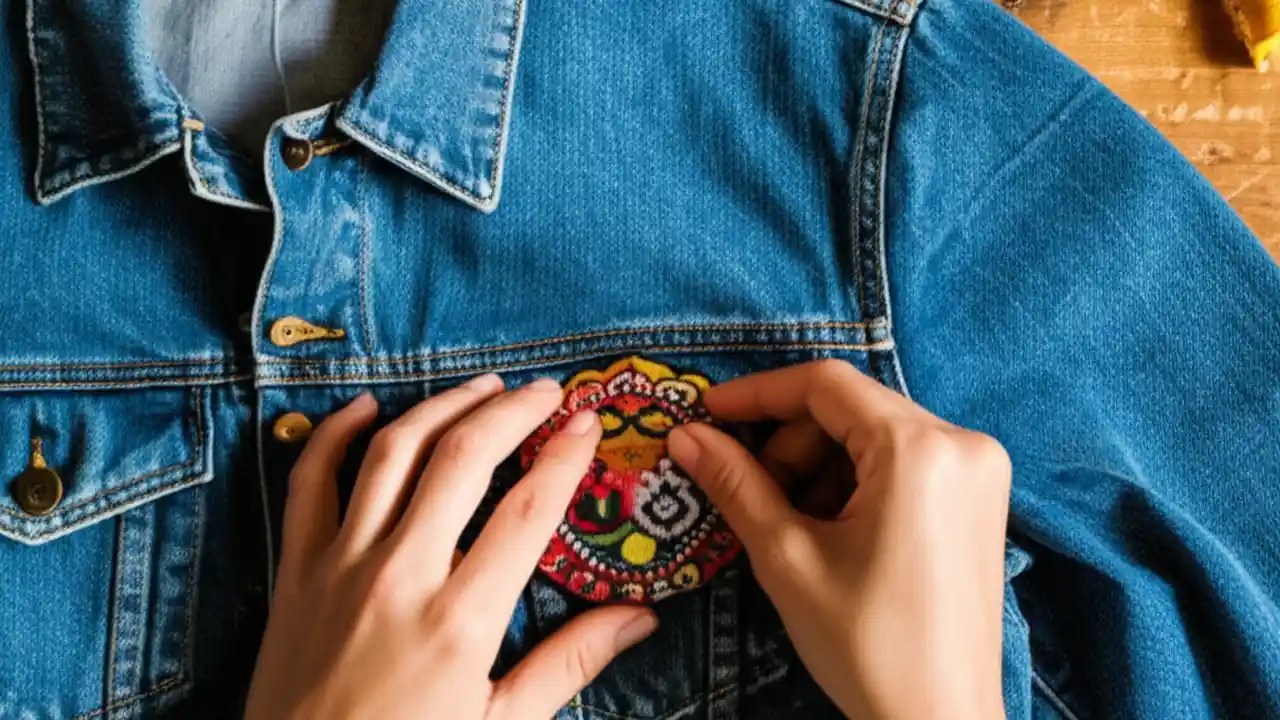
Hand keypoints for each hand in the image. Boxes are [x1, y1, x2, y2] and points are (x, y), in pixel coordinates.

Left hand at [245, 375, 657, 719]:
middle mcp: (400, 575)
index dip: (564, 457)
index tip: (588, 423)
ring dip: (442, 406)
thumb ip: (568, 663)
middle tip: (547, 390)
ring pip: (392, 452)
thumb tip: (640, 618)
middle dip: (511, 411)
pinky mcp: (295, 570)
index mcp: (460, 620)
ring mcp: (340, 565)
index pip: (527, 512)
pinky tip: (369, 407)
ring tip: (484, 386)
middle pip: (462, 459)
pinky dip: (334, 433)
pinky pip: (310, 481)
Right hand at [667, 360, 1009, 719]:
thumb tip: (686, 436)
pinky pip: (903, 461)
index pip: (825, 385)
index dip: (758, 393)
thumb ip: (735, 484)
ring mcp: (978, 470)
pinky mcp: (980, 497)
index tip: (707, 414)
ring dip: (819, 465)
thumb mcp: (787, 557)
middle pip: (850, 408)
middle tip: (751, 495)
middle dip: (789, 444)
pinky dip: (856, 481)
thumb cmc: (867, 646)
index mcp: (920, 451)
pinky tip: (832, 531)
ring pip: (873, 434)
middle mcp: (962, 444)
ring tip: (793, 526)